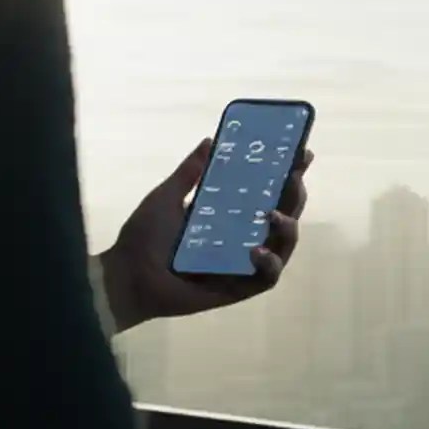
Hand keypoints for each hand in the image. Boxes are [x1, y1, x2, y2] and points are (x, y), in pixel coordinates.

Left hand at [99, 139, 312, 331]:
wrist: (127, 275)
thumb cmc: (145, 238)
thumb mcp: (166, 197)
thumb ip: (189, 173)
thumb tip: (210, 141)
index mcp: (231, 214)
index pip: (269, 191)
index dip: (289, 174)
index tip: (301, 154)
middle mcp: (244, 235)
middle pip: (285, 214)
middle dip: (295, 195)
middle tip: (293, 178)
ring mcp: (245, 263)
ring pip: (285, 245)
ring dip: (288, 228)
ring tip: (274, 215)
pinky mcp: (241, 287)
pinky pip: (268, 277)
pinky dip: (270, 264)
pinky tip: (257, 251)